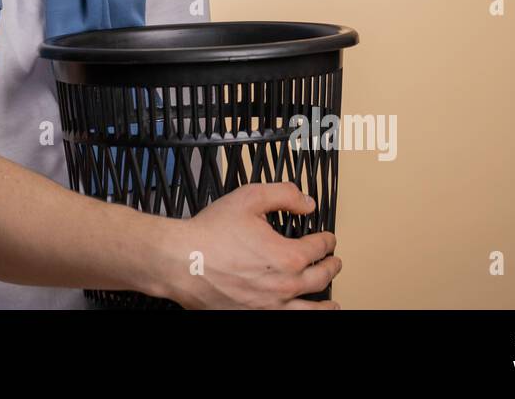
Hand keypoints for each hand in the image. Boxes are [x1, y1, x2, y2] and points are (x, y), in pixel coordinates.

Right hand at [163, 182, 342, 308]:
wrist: (180, 261)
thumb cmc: (209, 234)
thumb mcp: (249, 198)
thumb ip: (283, 194)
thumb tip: (306, 202)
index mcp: (288, 257)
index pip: (318, 248)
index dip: (326, 240)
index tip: (327, 238)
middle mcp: (284, 286)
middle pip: (320, 278)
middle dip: (331, 267)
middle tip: (334, 262)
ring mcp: (269, 306)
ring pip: (310, 310)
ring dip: (326, 306)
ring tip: (333, 305)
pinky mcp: (253, 316)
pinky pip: (287, 320)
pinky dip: (301, 316)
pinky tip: (300, 313)